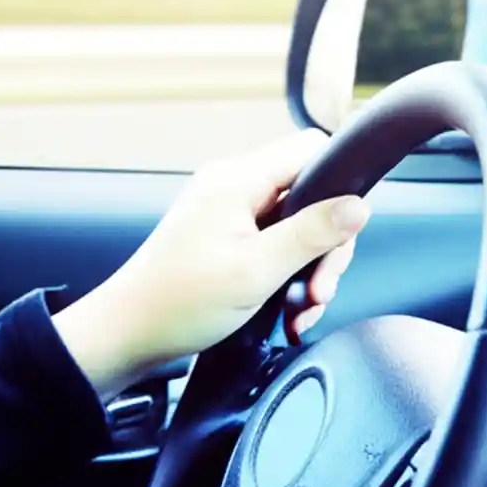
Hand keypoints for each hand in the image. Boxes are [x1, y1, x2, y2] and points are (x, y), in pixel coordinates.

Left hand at [52, 130, 368, 399]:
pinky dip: (290, 277)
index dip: (338, 184)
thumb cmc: (177, 303)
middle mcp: (235, 187)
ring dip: (310, 270)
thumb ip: (313, 234)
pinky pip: (279, 244)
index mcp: (238, 180)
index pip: (310, 150)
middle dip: (326, 247)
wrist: (127, 337)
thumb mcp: (257, 269)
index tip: (343, 232)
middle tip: (320, 289)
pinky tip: (290, 311)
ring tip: (303, 309)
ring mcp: (231, 212)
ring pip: (300, 226)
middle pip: (312, 195)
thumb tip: (358, 206)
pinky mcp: (229, 238)